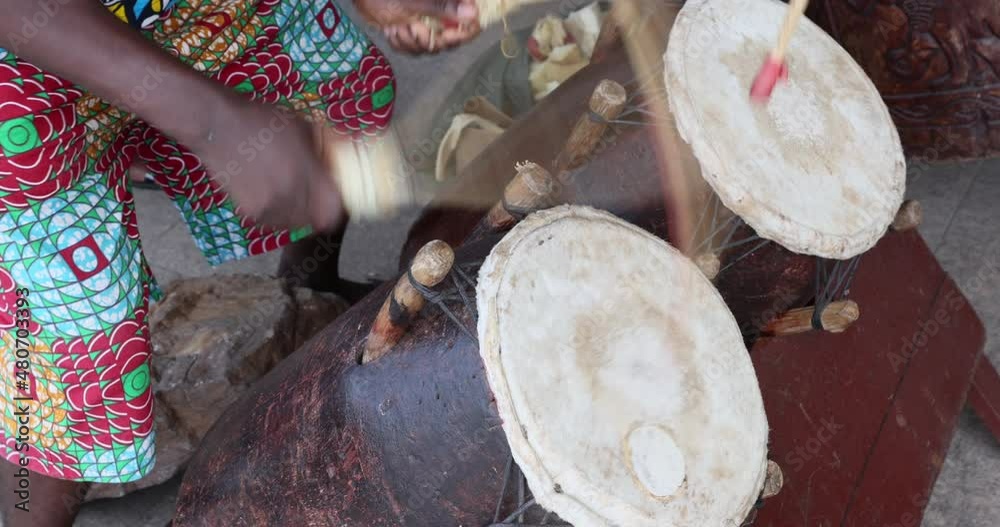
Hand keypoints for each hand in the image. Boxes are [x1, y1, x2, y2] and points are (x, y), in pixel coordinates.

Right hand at [195, 99, 345, 231]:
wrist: (217, 125)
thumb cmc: (262, 120)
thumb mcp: (302, 126)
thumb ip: (327, 144)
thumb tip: (349, 149)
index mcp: (306, 176)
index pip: (333, 213)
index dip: (338, 209)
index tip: (336, 199)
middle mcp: (289, 197)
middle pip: (315, 221)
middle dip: (318, 210)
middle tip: (315, 195)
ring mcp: (268, 208)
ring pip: (294, 223)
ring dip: (298, 213)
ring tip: (291, 191)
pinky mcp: (250, 212)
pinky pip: (273, 220)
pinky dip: (277, 210)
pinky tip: (272, 191)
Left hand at [354, 0, 481, 53]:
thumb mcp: (416, 1)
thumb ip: (444, 7)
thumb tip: (473, 12)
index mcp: (448, 5)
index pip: (470, 25)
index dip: (461, 34)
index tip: (446, 35)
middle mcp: (441, 17)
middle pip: (449, 42)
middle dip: (427, 40)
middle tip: (412, 27)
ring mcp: (427, 27)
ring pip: (429, 48)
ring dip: (410, 42)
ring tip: (397, 26)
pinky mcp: (412, 36)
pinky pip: (413, 50)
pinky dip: (401, 43)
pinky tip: (392, 30)